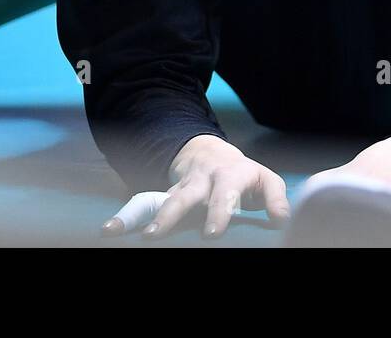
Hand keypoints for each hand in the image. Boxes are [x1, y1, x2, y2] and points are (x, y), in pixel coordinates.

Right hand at [101, 135, 289, 239]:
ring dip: (150, 217)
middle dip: (175, 215)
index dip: (220, 211)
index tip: (212, 232)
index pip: (226, 193)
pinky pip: (144, 204)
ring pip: (163, 199)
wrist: (210, 153)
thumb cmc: (244, 176)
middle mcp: (204, 179)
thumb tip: (281, 220)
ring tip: (141, 236)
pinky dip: (126, 217)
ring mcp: (182, 186)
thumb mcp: (265, 180)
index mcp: (232, 174)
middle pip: (188, 195)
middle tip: (161, 235)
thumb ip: (274, 199)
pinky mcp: (166, 194)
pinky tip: (109, 230)